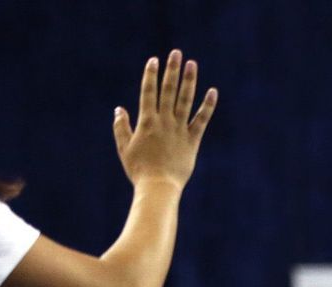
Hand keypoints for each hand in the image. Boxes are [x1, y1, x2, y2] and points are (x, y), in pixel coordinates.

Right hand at [112, 50, 217, 189]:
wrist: (158, 187)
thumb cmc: (139, 170)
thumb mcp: (124, 149)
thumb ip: (121, 127)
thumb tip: (119, 109)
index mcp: (147, 122)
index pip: (148, 93)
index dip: (151, 75)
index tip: (153, 60)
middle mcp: (164, 122)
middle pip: (168, 91)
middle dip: (171, 70)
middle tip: (176, 53)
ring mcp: (179, 130)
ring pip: (185, 100)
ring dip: (189, 81)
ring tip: (192, 64)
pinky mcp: (192, 140)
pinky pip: (201, 120)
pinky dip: (207, 106)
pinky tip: (212, 92)